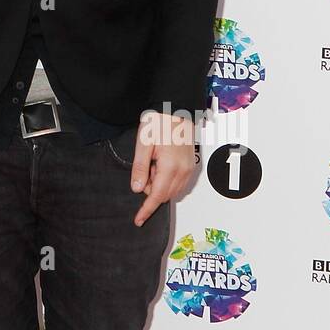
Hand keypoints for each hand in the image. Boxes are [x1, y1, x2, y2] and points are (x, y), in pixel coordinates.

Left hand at [129, 110, 196, 226]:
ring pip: (172, 190)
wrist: (176, 109)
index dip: (146, 210)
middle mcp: (183, 171)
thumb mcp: (143, 144)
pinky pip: (179, 182)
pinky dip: (167, 180)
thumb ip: (140, 168)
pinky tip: (161, 163)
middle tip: (143, 170)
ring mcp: (189, 169)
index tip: (138, 220)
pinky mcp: (192, 165)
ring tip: (152, 163)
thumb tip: (137, 189)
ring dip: (159, 185)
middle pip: (165, 195)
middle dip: (150, 191)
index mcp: (170, 167)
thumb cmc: (159, 123)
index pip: (156, 196)